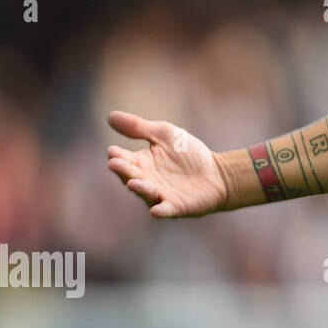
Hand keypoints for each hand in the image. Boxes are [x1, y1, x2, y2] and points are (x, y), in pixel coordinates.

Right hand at [105, 110, 228, 217]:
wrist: (217, 172)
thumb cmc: (188, 153)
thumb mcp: (164, 135)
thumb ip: (140, 128)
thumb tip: (110, 116)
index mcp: (141, 163)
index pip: (124, 159)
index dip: (117, 156)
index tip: (112, 151)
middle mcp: (146, 181)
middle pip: (131, 176)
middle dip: (123, 171)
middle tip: (115, 164)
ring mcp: (160, 195)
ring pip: (146, 194)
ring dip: (140, 189)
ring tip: (133, 183)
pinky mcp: (177, 207)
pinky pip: (166, 210)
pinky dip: (161, 211)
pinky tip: (156, 210)